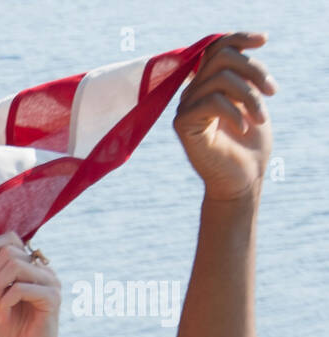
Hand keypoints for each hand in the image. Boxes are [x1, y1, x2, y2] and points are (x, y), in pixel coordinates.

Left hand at [0, 232, 61, 336]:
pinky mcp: (52, 298)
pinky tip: (3, 318)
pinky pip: (20, 288)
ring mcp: (51, 282)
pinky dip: (4, 304)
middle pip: (10, 252)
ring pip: (15, 265)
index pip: (11, 238)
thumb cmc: (11, 329)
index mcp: (31, 267)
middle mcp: (44, 270)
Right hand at [174, 33, 275, 200]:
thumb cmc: (249, 145)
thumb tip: (241, 48)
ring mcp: (186, 107)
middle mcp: (193, 92)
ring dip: (250, 97)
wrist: (241, 179)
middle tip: (271, 91)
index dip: (239, 38)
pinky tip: (244, 128)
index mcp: (208, 85)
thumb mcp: (251, 102)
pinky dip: (234, 112)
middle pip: (221, 57)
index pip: (217, 49)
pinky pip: (212, 101)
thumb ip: (242, 77)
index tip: (263, 40)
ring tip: (261, 117)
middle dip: (253, 69)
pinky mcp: (183, 124)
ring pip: (220, 79)